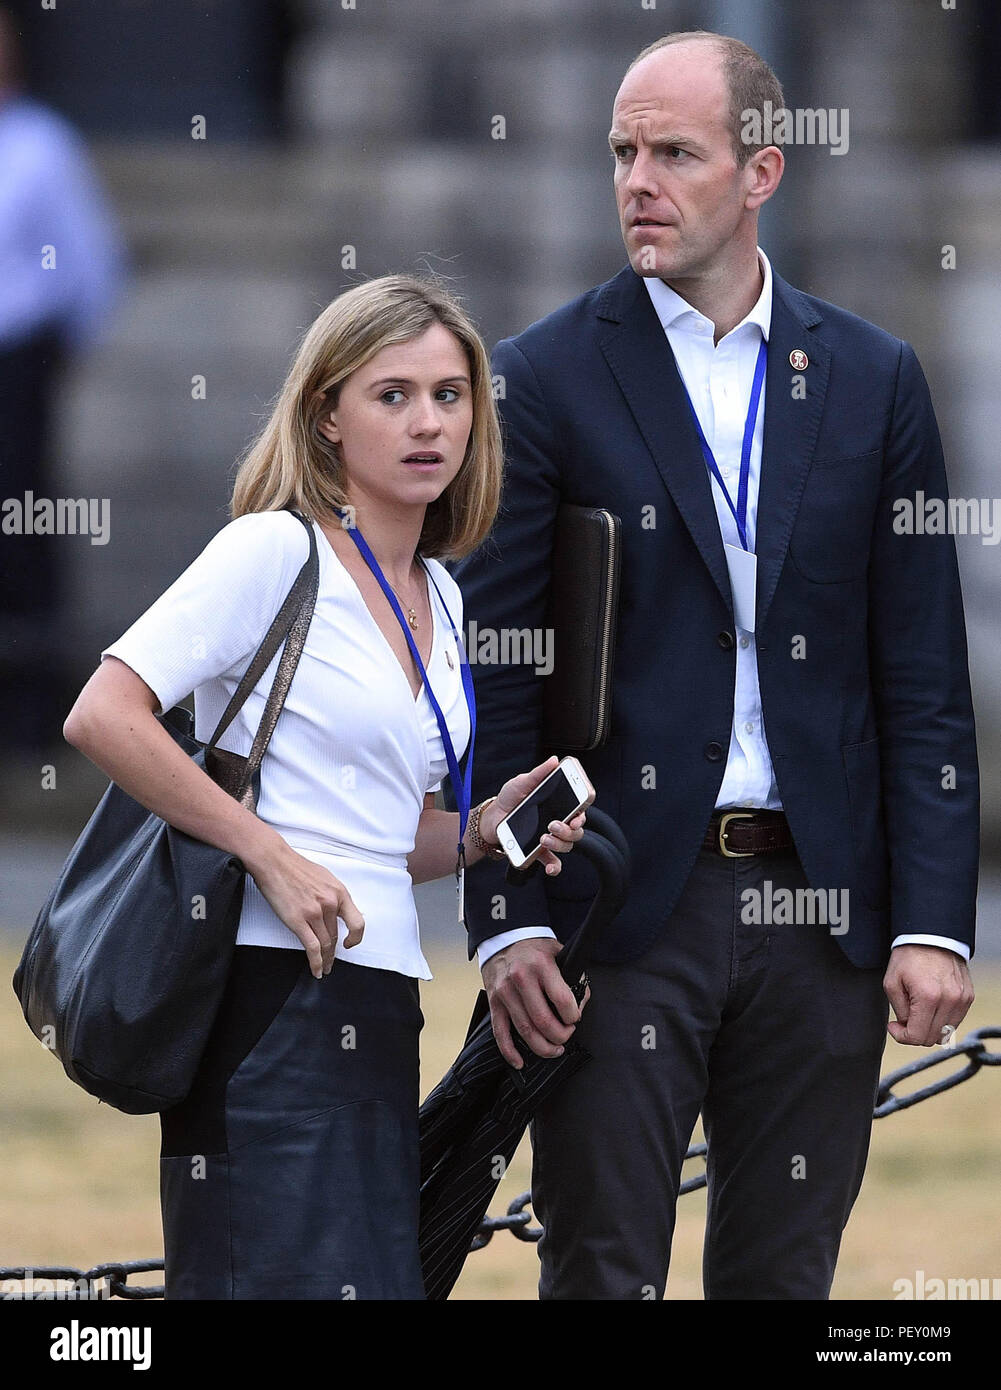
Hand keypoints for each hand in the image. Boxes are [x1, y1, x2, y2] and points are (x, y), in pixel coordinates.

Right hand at [246, 835, 364, 980]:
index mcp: (339, 892)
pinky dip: (316, 962)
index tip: (350, 944)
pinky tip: (316, 969)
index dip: (356, 937)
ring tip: (324, 968)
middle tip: (332, 961)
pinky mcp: (298, 921)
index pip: (357, 922)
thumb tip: (339, 910)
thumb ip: (334, 895)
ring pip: (325, 944)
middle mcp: (330, 903)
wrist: (274, 861)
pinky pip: (312, 948)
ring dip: (326, 959)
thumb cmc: (296, 867)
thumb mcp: (325, 878)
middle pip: (336, 936)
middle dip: (334, 952)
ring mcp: (315, 913)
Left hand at [481, 755, 588, 874]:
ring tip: (543, 837)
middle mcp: (557, 823)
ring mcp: (550, 838)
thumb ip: (539, 774)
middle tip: (553, 824)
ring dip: (559, 843)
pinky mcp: (539, 851)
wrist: (491, 818)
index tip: (577, 815)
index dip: (582, 814)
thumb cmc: (510, 798)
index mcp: (558, 805)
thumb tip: (554, 761)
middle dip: (569, 830)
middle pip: (577, 831)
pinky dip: (555, 867)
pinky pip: (553, 862)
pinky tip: (551, 867)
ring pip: (567, 845)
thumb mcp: (522, 782)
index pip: (579, 811)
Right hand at [482, 937, 587, 1068]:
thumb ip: (572, 976)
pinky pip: (500, 1033)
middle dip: (561, 1036)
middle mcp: (521, 979)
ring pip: (525, 1031)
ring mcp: (505, 993)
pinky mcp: (494, 1003)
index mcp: (541, 965)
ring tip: (554, 1049)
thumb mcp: (558, 953)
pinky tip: (520, 1061)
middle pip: (543, 1021)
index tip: (575, 1018)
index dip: (573, 1016)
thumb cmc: (534, 948)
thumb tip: (580, 1004)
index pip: (562, 999)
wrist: (503, 938)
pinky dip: (510, 1051)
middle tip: (567, 1035)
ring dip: (543, 1047)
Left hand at [883, 944, 973, 1046]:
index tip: (894, 1026)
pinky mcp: (968, 997)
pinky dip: (941, 1020)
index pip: (917, 1036)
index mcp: (928, 997)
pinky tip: (930, 1006)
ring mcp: (962, 999)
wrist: (931, 936)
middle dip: (914, 1033)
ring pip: (945, 1033)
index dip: (901, 1036)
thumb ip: (899, 1010)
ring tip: (917, 1011)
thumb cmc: (909, 956)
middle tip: (903, 1020)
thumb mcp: (891, 982)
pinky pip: (954, 1021)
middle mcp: (949, 1000)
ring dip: (929, 1028)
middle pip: (932, 1038)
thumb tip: (906, 1027)